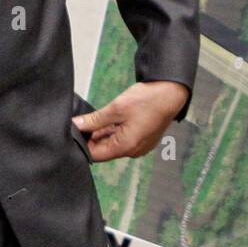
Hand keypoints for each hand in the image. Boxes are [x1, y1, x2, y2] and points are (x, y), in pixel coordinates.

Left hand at [72, 80, 187, 161]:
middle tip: (88, 119)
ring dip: (105, 132)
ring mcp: (140, 145)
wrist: (171, 92)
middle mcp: (133, 151)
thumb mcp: (115, 109)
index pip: (95, 154)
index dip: (83, 143)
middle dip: (94, 136)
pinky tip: (114, 117)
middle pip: (105, 149)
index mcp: (126, 147)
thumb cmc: (148, 100)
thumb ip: (94, 120)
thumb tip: (76, 126)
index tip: (76, 130)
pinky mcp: (144, 138)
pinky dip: (116, 130)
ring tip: (104, 115)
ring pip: (114, 143)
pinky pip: (124, 139)